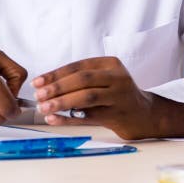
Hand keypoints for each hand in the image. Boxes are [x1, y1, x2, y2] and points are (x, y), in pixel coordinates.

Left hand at [32, 56, 183, 139]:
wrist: (145, 114)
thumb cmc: (118, 96)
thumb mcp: (104, 79)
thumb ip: (82, 79)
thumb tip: (47, 85)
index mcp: (111, 64)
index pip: (78, 66)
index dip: (56, 74)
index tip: (38, 82)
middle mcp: (117, 77)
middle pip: (82, 80)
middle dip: (57, 87)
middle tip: (39, 96)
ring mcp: (119, 96)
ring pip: (86, 97)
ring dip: (62, 102)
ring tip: (45, 108)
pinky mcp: (118, 115)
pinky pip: (88, 117)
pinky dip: (69, 118)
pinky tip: (55, 119)